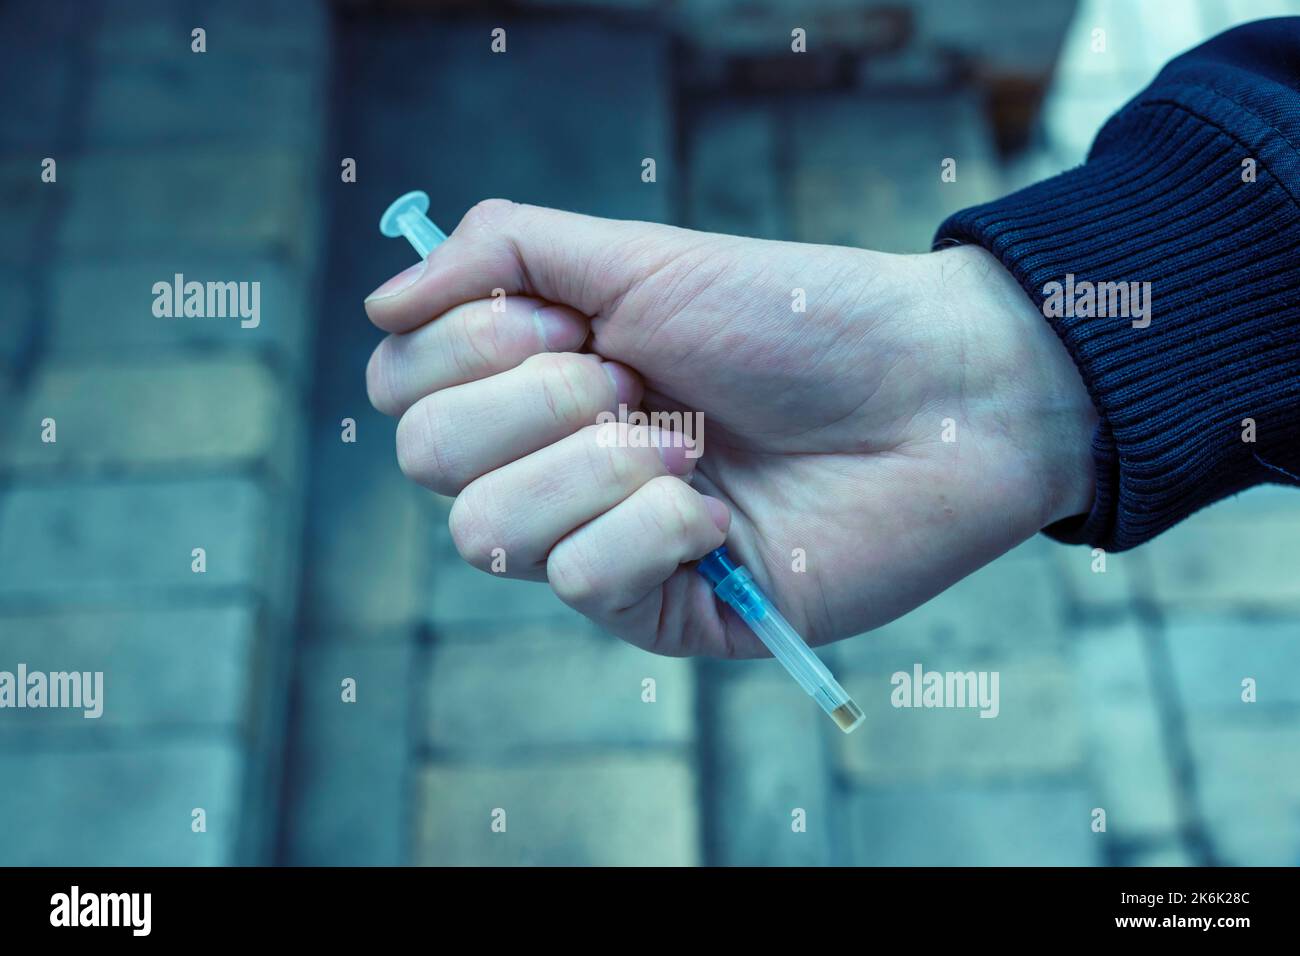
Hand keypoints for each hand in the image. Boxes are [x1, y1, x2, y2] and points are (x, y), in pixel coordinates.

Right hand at [364, 200, 1097, 657]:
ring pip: (485, 534)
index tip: (568, 320)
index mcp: (534, 381)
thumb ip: (503, 252)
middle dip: (536, 402)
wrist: (933, 397)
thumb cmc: (797, 318)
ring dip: (598, 467)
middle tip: (640, 379)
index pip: (399, 385)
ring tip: (692, 445)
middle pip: (425, 460)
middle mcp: (549, 464)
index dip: (463, 349)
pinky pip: (582, 583)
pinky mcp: (654, 612)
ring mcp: (597, 543)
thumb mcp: (639, 257)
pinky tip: (725, 516)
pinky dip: (657, 531)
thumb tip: (379, 302)